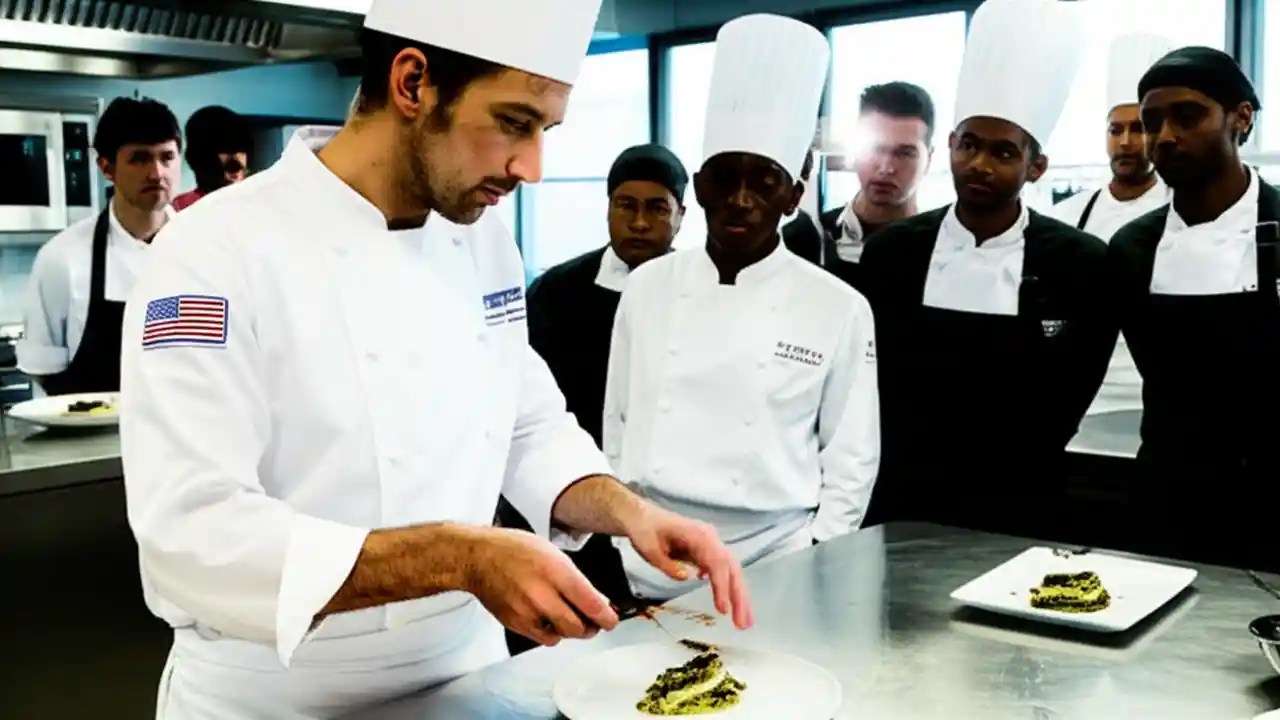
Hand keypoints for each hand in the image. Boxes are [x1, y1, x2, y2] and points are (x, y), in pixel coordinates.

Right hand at [463, 528, 619, 646]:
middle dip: (591, 628)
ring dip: (570, 630)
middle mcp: (542, 594)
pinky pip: (544, 638)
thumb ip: (575, 578)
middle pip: (578, 628)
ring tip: (568, 616)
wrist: (479, 558)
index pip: (591, 604)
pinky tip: (549, 618)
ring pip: (562, 636)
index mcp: (556, 571)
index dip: (607, 618)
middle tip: (593, 622)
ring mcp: (527, 612)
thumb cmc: (515, 550)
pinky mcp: (516, 623)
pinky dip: (552, 632)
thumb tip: (595, 600)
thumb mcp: (553, 553)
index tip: (611, 620)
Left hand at [624, 506, 753, 629]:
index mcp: (698, 535)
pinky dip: (727, 588)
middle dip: (740, 597)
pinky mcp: (707, 551)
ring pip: (731, 571)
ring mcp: (710, 544)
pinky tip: (725, 605)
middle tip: (744, 624)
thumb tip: (686, 577)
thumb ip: (668, 565)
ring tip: (743, 622)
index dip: (722, 586)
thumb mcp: (649, 549)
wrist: (641, 518)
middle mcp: (710, 538)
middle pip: (732, 568)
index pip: (717, 562)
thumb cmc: (644, 531)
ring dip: (738, 596)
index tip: (724, 609)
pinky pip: (722, 570)